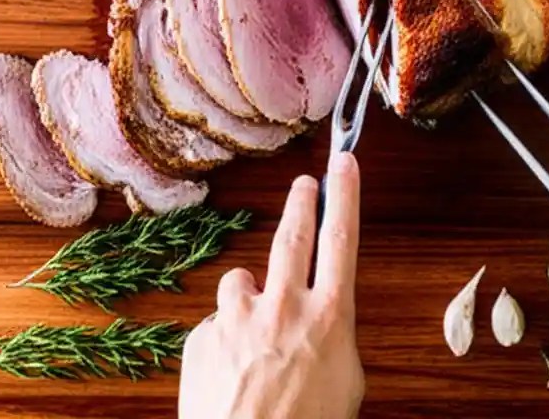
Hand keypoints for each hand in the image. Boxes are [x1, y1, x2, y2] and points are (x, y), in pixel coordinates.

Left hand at [179, 152, 365, 418]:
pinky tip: (232, 373)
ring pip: (243, 281)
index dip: (345, 195)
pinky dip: (226, 340)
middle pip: (292, 236)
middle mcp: (282, 306)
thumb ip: (332, 340)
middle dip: (301, 202)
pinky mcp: (202, 339)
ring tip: (257, 328)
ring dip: (251, 295)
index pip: (341, 239)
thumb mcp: (346, 384)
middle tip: (304, 184)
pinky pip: (217, 325)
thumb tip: (320, 326)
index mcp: (329, 317)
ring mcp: (237, 319)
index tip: (344, 163)